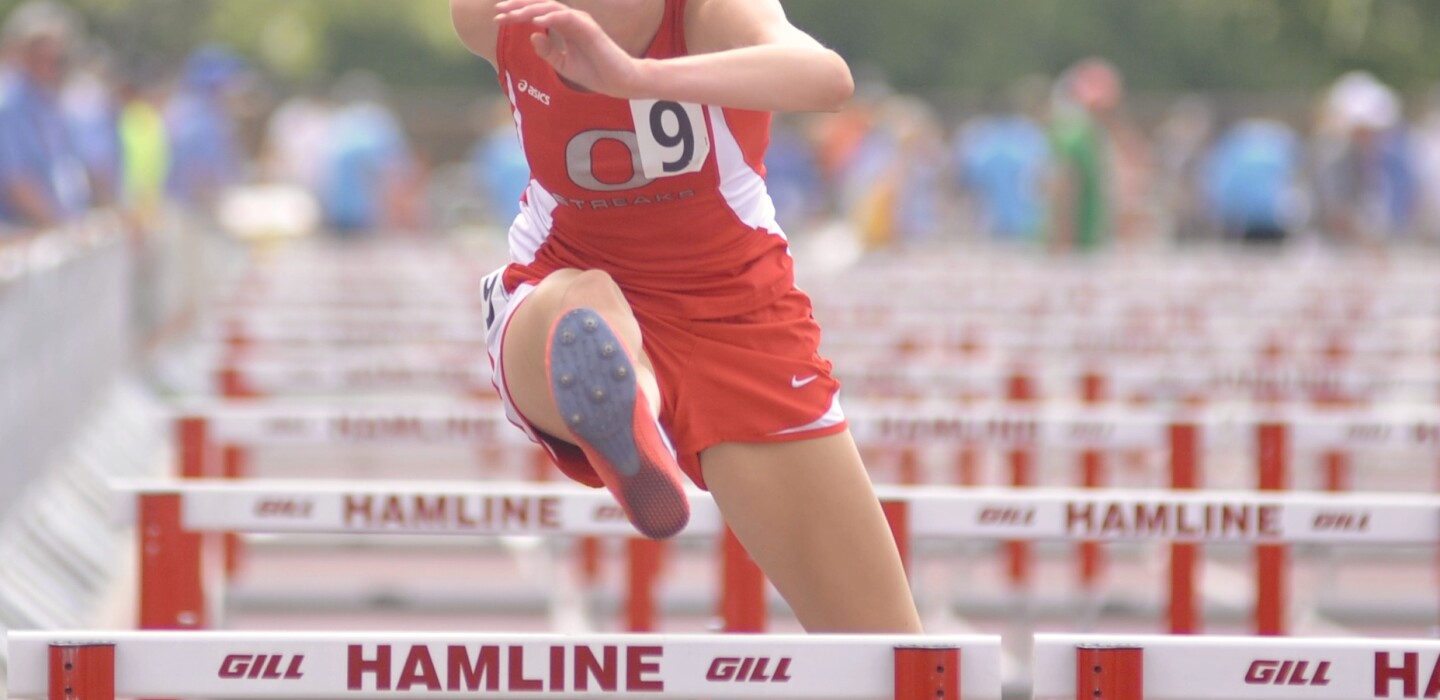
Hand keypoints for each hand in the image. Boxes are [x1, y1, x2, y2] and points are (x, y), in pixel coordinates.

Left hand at [495, 0, 645, 97]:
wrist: (620, 81)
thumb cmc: (595, 73)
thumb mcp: (563, 64)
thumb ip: (548, 51)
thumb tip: (532, 36)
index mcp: (566, 27)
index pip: (538, 14)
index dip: (518, 13)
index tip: (498, 18)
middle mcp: (572, 20)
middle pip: (541, 6)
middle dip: (518, 7)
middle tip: (497, 11)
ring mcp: (581, 21)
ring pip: (551, 8)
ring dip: (530, 10)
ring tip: (512, 15)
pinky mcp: (588, 28)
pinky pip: (565, 18)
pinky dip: (549, 18)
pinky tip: (535, 22)